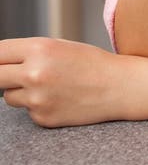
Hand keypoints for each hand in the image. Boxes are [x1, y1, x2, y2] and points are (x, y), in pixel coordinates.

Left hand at [0, 37, 128, 126]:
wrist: (119, 86)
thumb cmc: (90, 62)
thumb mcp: (59, 46)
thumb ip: (28, 53)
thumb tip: (0, 64)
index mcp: (40, 49)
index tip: (0, 61)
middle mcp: (35, 73)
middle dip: (1, 75)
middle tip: (15, 75)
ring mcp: (37, 98)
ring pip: (9, 95)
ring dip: (21, 90)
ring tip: (49, 84)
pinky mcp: (43, 118)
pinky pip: (27, 110)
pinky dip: (38, 105)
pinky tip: (60, 98)